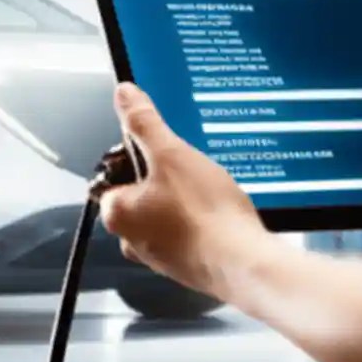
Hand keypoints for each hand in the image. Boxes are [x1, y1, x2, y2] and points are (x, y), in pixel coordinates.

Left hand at [99, 83, 273, 297]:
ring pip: (169, 214)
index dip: (142, 158)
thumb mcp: (171, 153)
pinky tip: (223, 213)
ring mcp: (162, 257)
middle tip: (194, 171)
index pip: (117, 175)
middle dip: (168, 180)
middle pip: (144, 194)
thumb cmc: (204, 213)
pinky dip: (204, 222)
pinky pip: (191, 234)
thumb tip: (124, 95)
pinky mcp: (189, 266)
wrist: (244, 263)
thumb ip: (143, 122)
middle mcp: (132, 241)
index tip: (166, 152)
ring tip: (212, 192)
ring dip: (188, 201)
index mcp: (117, 214)